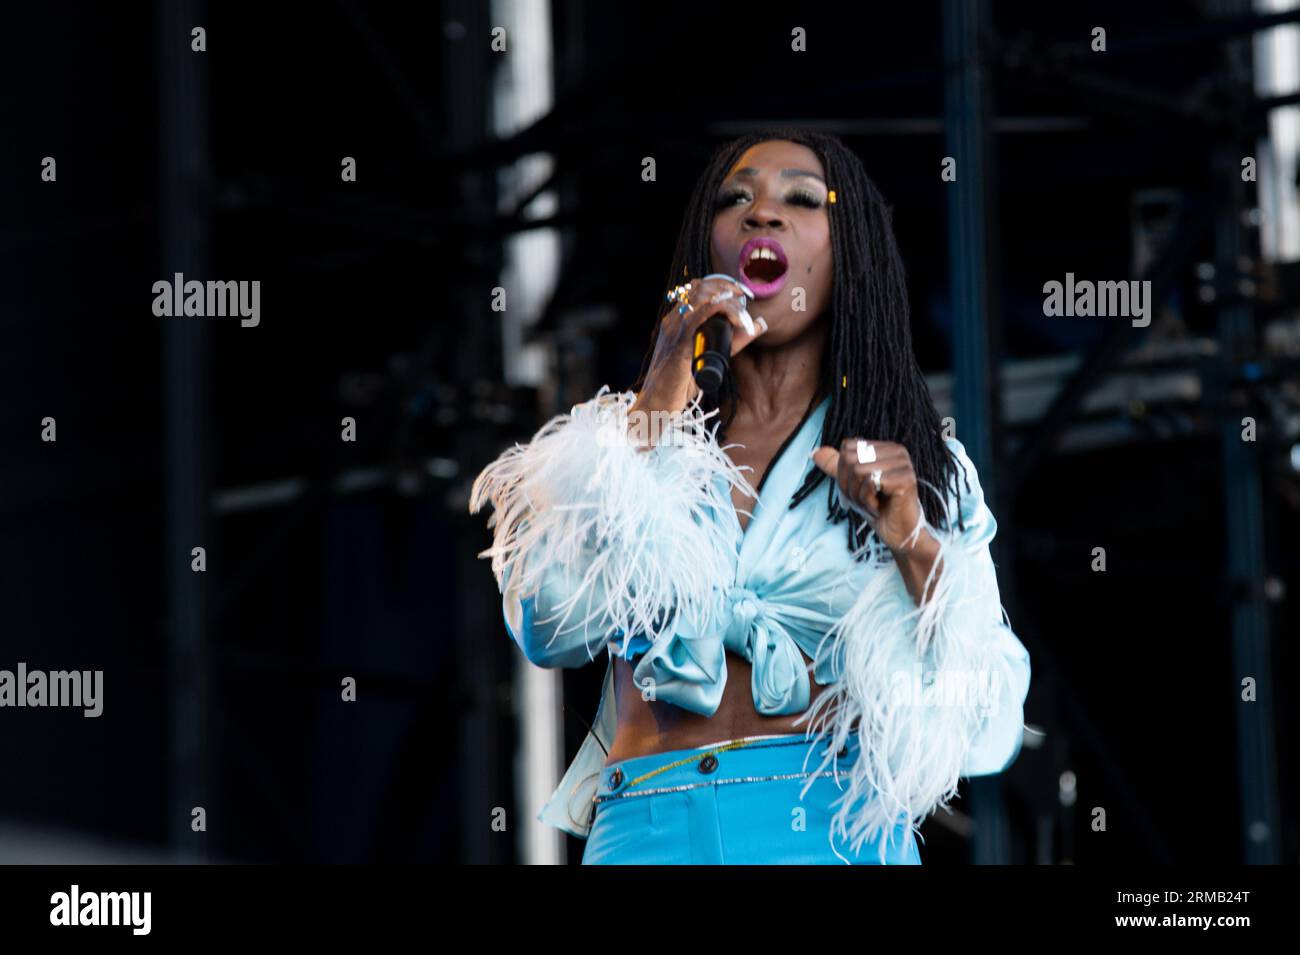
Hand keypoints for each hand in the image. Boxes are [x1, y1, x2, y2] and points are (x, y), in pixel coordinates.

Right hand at [633, 275, 768, 415]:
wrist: (657, 404)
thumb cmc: (680, 385)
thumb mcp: (712, 355)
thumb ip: (734, 340)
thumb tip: (760, 324)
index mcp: (675, 321)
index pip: (695, 287)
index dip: (720, 283)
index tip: (740, 293)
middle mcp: (672, 320)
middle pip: (699, 287)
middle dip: (726, 288)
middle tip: (744, 300)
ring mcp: (673, 329)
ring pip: (701, 297)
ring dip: (728, 301)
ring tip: (742, 314)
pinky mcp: (679, 342)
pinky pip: (700, 314)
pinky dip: (724, 312)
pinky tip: (737, 321)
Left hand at [810, 439, 927, 554]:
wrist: (897, 533)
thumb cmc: (877, 508)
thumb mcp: (852, 484)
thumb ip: (835, 465)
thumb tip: (814, 452)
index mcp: (885, 447)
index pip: (848, 448)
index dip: (843, 473)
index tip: (857, 489)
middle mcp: (896, 451)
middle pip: (851, 459)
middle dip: (849, 486)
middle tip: (863, 501)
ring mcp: (903, 464)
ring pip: (859, 471)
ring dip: (858, 496)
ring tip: (871, 505)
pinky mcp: (906, 479)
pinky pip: (870, 483)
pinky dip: (868, 501)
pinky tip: (878, 508)